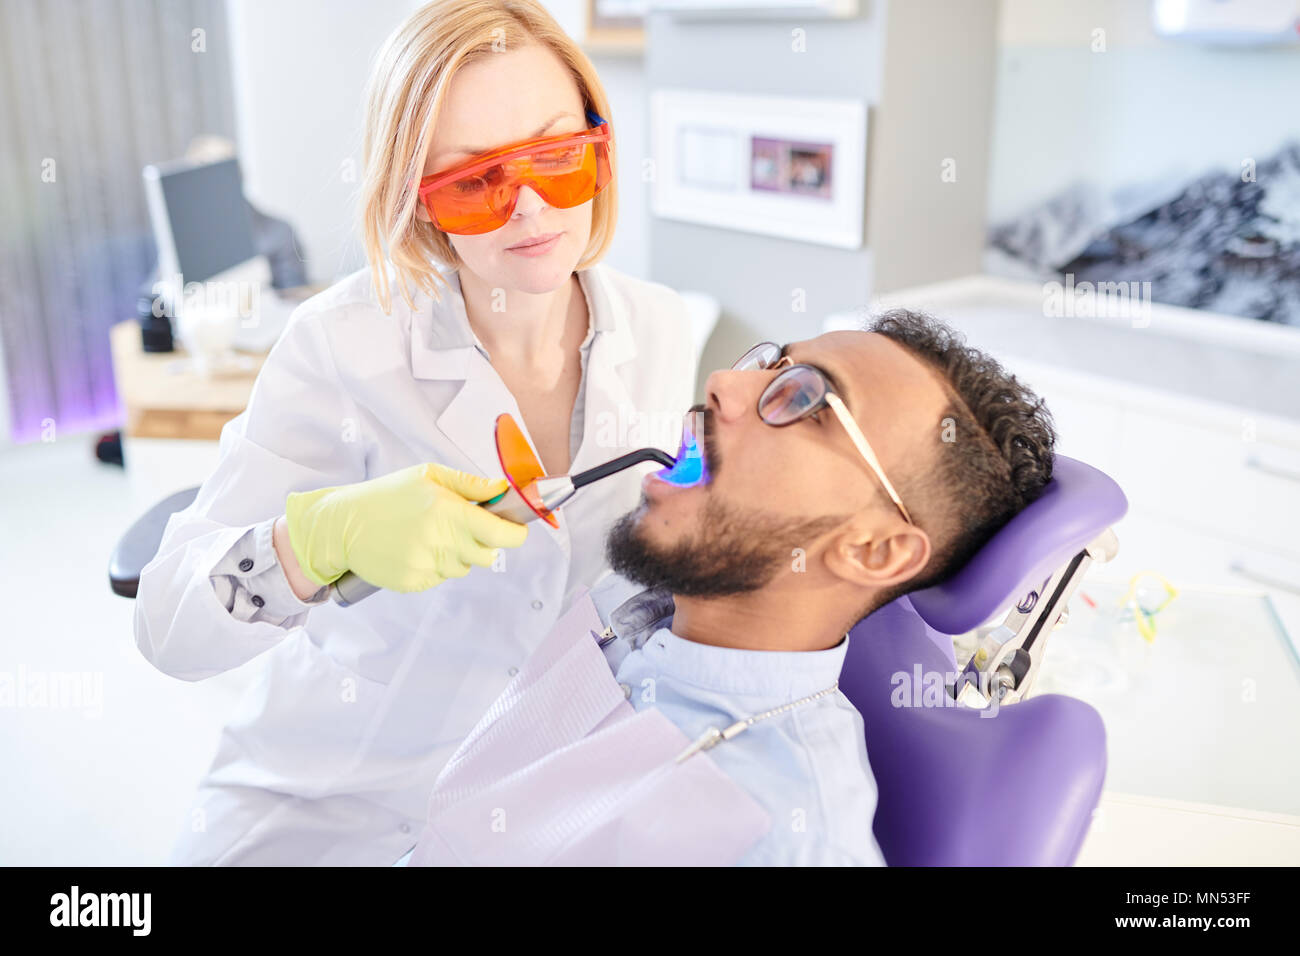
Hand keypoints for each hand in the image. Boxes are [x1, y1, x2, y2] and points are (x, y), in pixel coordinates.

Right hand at [283, 463, 527, 592]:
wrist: (343, 524)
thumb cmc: (387, 495)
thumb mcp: (429, 477)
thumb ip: (471, 486)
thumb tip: (504, 490)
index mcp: (449, 512)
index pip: (502, 534)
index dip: (517, 533)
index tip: (517, 529)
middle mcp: (441, 542)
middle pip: (488, 556)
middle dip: (485, 543)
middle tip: (463, 527)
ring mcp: (427, 566)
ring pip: (464, 568)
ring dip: (458, 554)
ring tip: (430, 535)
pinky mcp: (414, 582)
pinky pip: (441, 578)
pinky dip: (435, 565)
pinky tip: (415, 548)